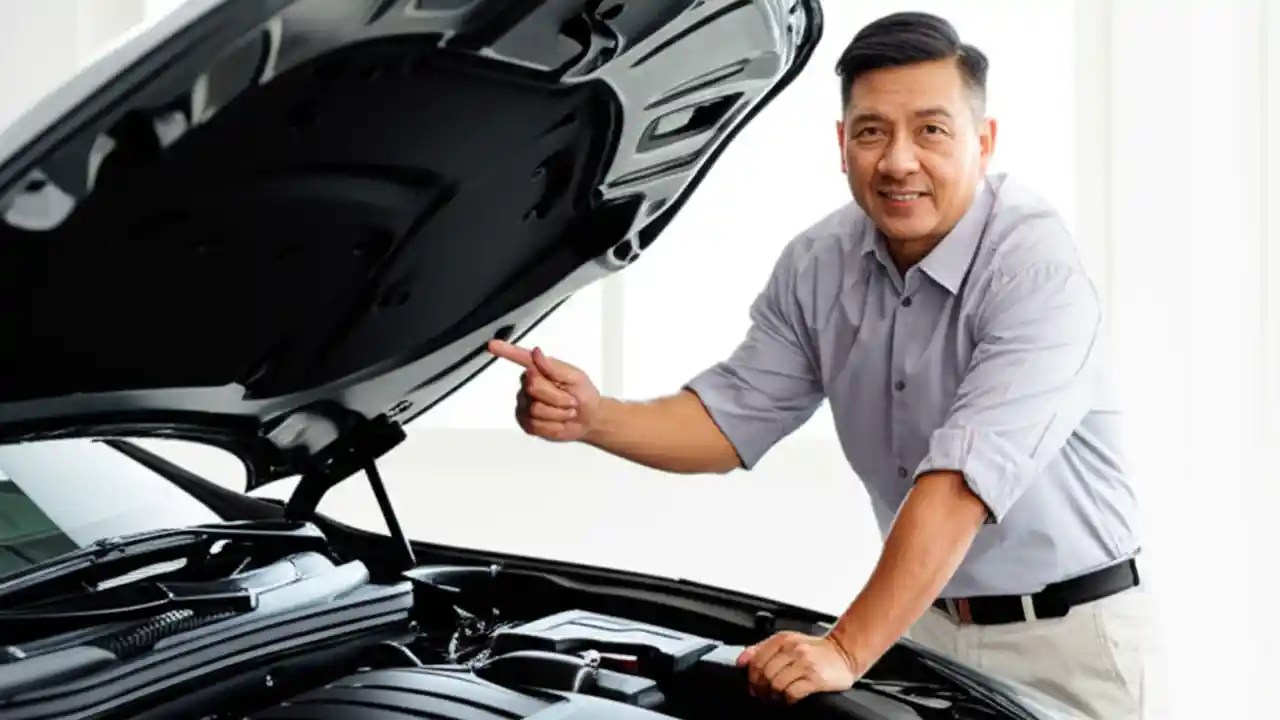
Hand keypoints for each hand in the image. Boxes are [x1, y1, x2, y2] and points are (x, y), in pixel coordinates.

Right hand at [487, 340, 600, 441]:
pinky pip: (535, 424)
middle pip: (533, 387)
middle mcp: (528, 384)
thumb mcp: (574, 377)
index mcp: (540, 369)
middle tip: (570, 400)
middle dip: (556, 397)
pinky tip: (558, 421)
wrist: (588, 418)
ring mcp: (525, 404)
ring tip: (566, 411)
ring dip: (557, 413)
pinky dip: (552, 426)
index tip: (492, 345)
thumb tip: (536, 352)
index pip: (520, 358)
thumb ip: (554, 367)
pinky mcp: (525, 421)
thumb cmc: (583, 394)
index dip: (506, 351)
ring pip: (535, 409)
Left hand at [736, 631, 858, 704]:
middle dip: (760, 688)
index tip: (753, 684)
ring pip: (776, 683)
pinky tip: (789, 697)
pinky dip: (787, 698)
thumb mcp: (787, 642)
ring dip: (773, 695)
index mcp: (783, 639)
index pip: (757, 659)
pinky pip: (792, 692)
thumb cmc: (815, 650)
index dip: (751, 676)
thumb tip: (741, 660)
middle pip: (765, 673)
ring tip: (776, 696)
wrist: (843, 653)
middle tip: (763, 694)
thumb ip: (762, 649)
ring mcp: (805, 664)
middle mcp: (794, 649)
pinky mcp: (816, 679)